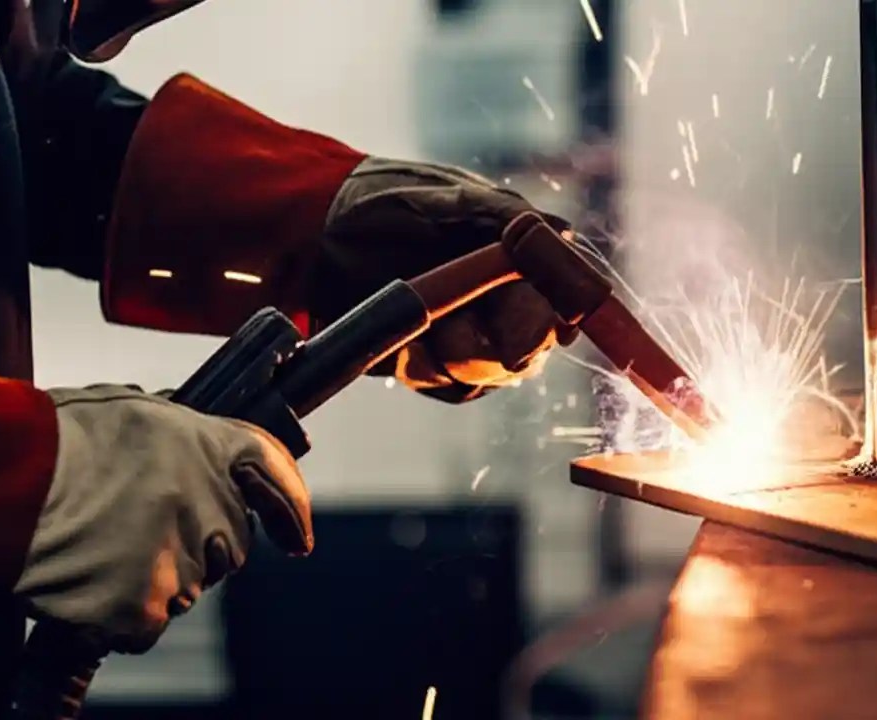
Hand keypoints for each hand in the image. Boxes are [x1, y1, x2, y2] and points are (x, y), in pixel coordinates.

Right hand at [13, 385, 311, 652]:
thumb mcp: (136, 411)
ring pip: (192, 585)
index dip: (291, 509)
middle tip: (144, 531)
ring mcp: (182, 557)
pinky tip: (92, 584)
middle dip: (202, 544)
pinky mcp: (146, 605)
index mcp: (212, 446)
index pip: (275, 476)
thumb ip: (185, 436)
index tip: (297, 539)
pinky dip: (125, 614)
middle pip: (232, 545)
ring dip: (160, 577)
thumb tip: (205, 454)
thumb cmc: (55, 437)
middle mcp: (209, 503)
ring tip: (104, 548)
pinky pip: (150, 623)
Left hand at [314, 157, 577, 401]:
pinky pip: (447, 387)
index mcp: (520, 260)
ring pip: (486, 378)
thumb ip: (503, 216)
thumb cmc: (385, 200)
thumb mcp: (446, 197)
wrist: (315, 231)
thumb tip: (562, 231)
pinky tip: (401, 343)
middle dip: (489, 349)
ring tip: (414, 324)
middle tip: (451, 329)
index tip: (531, 333)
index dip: (549, 323)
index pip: (560, 306)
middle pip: (527, 355)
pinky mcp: (432, 363)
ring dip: (448, 357)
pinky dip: (423, 368)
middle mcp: (504, 302)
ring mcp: (469, 336)